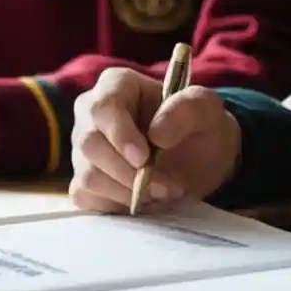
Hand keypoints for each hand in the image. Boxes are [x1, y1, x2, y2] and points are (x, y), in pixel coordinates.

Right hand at [69, 68, 241, 212]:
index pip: (103, 107)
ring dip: (126, 192)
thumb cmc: (199, 127)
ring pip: (87, 175)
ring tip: (161, 193)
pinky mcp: (83, 181)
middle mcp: (90, 115)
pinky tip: (142, 201)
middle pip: (89, 144)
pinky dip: (115, 205)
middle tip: (164, 186)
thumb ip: (188, 109)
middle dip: (127, 172)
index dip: (119, 134)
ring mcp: (83, 150)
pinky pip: (86, 197)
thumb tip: (156, 133)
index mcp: (116, 86)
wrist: (199, 160)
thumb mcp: (207, 110)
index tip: (143, 158)